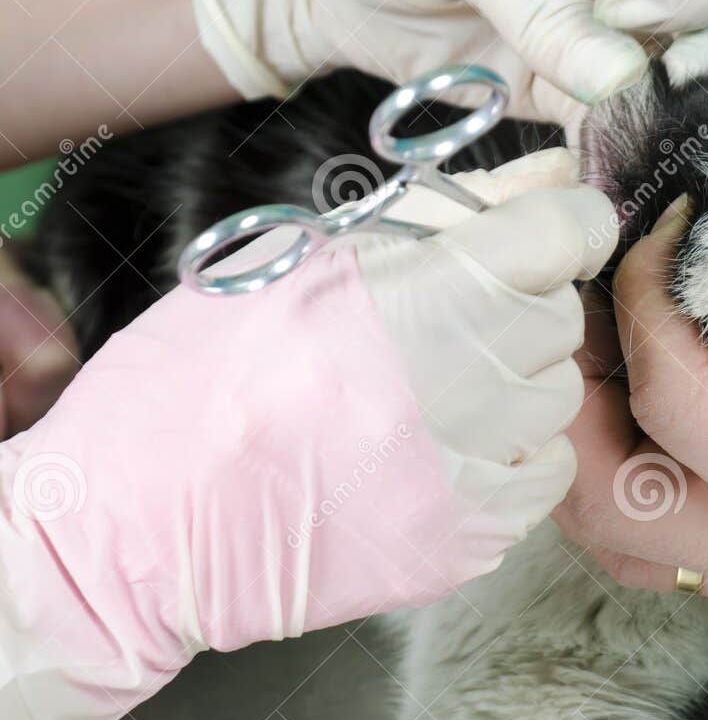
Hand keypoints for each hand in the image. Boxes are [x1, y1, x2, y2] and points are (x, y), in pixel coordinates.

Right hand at [0, 152, 614, 719]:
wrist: (132, 530)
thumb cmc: (197, 379)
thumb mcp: (297, 262)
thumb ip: (443, 213)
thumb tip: (550, 175)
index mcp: (410, 298)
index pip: (564, 234)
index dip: (561, 224)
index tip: (543, 234)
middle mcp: (455, 388)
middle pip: (560, 315)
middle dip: (517, 305)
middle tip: (442, 321)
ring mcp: (468, 475)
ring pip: (557, 396)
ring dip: (513, 383)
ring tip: (429, 391)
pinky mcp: (469, 543)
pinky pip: (546, 474)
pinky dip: (512, 455)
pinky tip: (441, 449)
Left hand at [189, 0, 707, 123]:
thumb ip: (538, 4)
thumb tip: (619, 79)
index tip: (624, 11)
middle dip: (698, 60)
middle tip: (630, 82)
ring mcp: (609, 31)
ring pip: (684, 84)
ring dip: (657, 113)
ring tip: (601, 126)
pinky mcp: (567, 88)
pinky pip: (618, 126)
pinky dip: (612, 148)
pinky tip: (587, 160)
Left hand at [556, 204, 707, 607]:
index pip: (673, 403)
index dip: (640, 301)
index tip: (655, 219)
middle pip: (606, 504)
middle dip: (565, 398)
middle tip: (568, 298)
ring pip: (630, 530)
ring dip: (589, 439)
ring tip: (592, 341)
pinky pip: (675, 522)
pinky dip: (639, 456)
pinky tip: (656, 383)